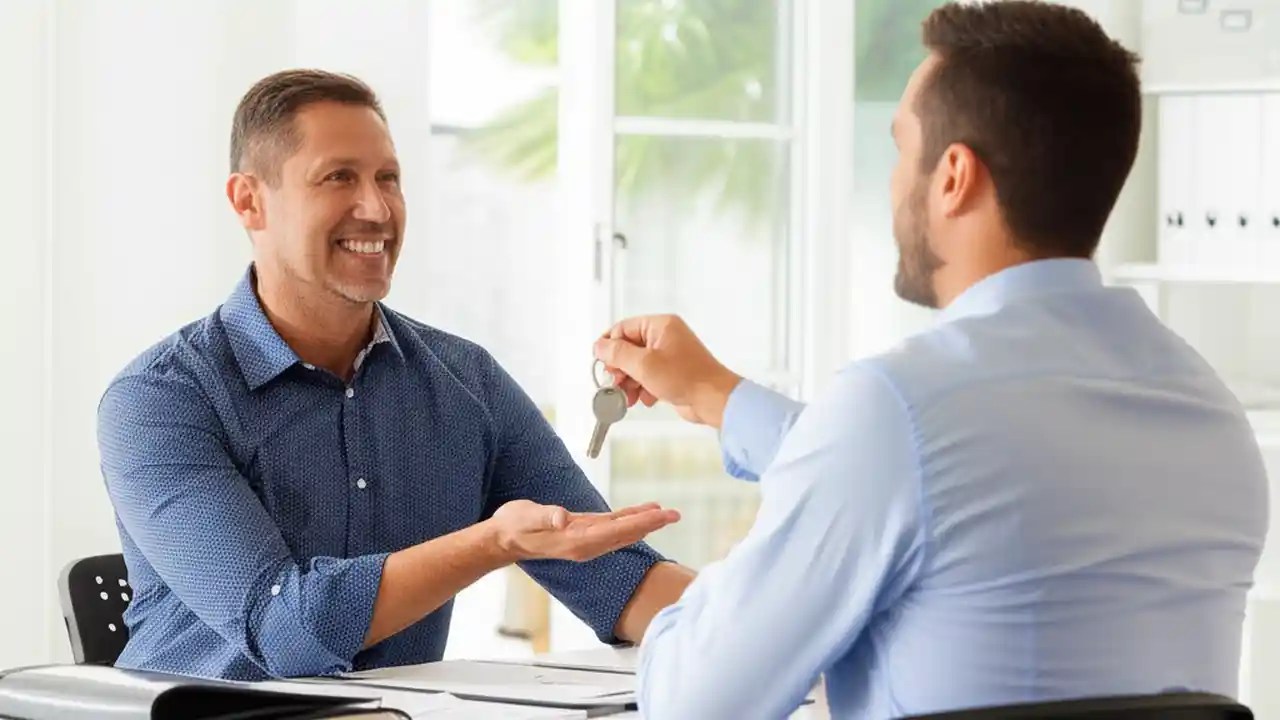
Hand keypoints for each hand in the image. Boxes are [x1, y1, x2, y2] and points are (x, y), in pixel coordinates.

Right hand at [490, 500, 679, 561]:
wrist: (504, 538)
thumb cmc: (514, 526)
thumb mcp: (526, 518)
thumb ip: (545, 517)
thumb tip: (562, 518)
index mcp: (578, 542)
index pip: (617, 531)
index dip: (641, 522)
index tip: (661, 515)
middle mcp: (587, 545)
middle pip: (626, 534)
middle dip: (652, 524)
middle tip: (676, 514)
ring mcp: (586, 541)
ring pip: (623, 532)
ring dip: (645, 522)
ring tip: (667, 513)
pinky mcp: (583, 533)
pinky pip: (613, 527)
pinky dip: (630, 519)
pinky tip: (642, 512)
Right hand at [593, 314, 741, 427]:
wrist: (713, 400)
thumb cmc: (686, 378)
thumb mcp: (644, 365)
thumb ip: (617, 354)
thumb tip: (599, 346)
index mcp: (660, 325)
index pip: (623, 328)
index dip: (609, 346)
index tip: (601, 364)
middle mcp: (665, 336)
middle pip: (629, 348)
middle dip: (620, 369)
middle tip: (615, 383)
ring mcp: (670, 355)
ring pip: (637, 365)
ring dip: (630, 382)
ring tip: (629, 397)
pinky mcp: (673, 373)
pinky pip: (649, 377)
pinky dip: (643, 388)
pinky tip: (646, 399)